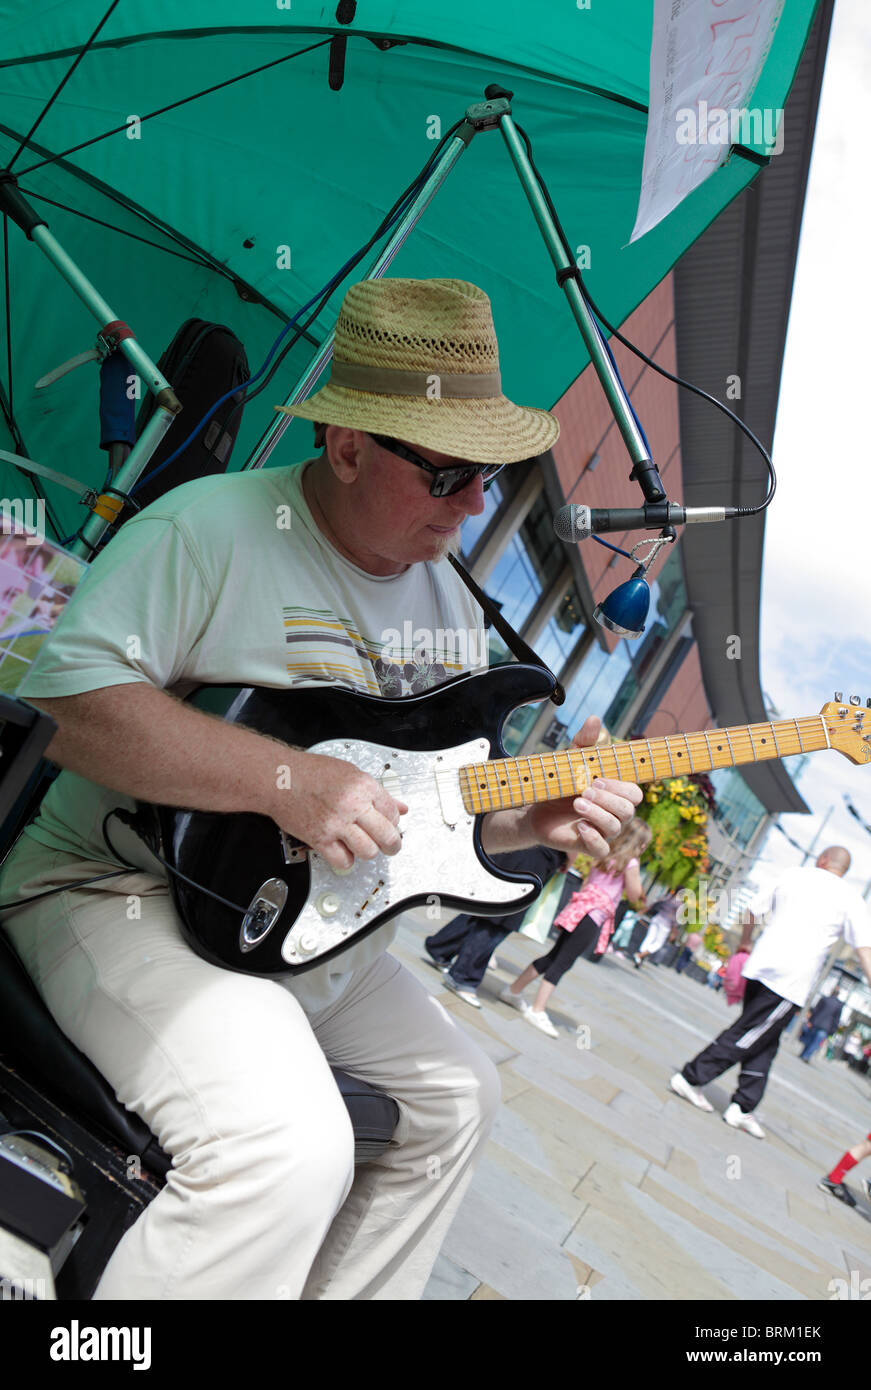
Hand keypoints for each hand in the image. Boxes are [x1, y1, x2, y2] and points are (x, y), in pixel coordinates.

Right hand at [269, 749, 406, 870]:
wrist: (279, 779)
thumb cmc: (310, 772)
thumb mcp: (350, 773)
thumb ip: (377, 792)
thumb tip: (400, 806)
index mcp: (363, 786)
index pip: (392, 812)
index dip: (394, 822)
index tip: (390, 825)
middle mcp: (352, 805)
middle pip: (387, 835)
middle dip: (392, 844)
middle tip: (390, 846)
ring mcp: (336, 823)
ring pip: (368, 851)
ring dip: (369, 851)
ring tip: (364, 846)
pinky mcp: (320, 838)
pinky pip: (343, 860)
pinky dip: (346, 860)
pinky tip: (344, 850)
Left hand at [525, 715, 641, 857]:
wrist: (535, 805)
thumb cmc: (561, 781)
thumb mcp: (571, 759)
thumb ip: (584, 741)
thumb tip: (595, 718)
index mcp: (616, 793)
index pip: (635, 793)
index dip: (621, 787)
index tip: (598, 778)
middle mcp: (614, 813)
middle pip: (628, 810)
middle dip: (608, 799)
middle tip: (585, 790)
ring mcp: (602, 831)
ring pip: (615, 827)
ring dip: (598, 814)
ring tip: (577, 803)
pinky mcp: (588, 845)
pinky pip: (602, 849)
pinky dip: (594, 838)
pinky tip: (580, 825)